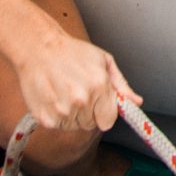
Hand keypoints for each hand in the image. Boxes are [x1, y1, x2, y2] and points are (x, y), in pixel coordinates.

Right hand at [17, 28, 138, 131]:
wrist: (38, 48)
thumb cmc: (72, 52)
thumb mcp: (103, 61)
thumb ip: (121, 85)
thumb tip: (137, 102)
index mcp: (99, 86)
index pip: (109, 120)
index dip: (104, 111)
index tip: (98, 102)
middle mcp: (82, 101)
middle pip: (91, 124)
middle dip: (89, 111)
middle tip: (78, 90)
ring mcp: (63, 112)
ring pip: (75, 126)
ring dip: (73, 114)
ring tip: (65, 91)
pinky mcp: (46, 119)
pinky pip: (59, 126)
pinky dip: (58, 116)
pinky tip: (54, 97)